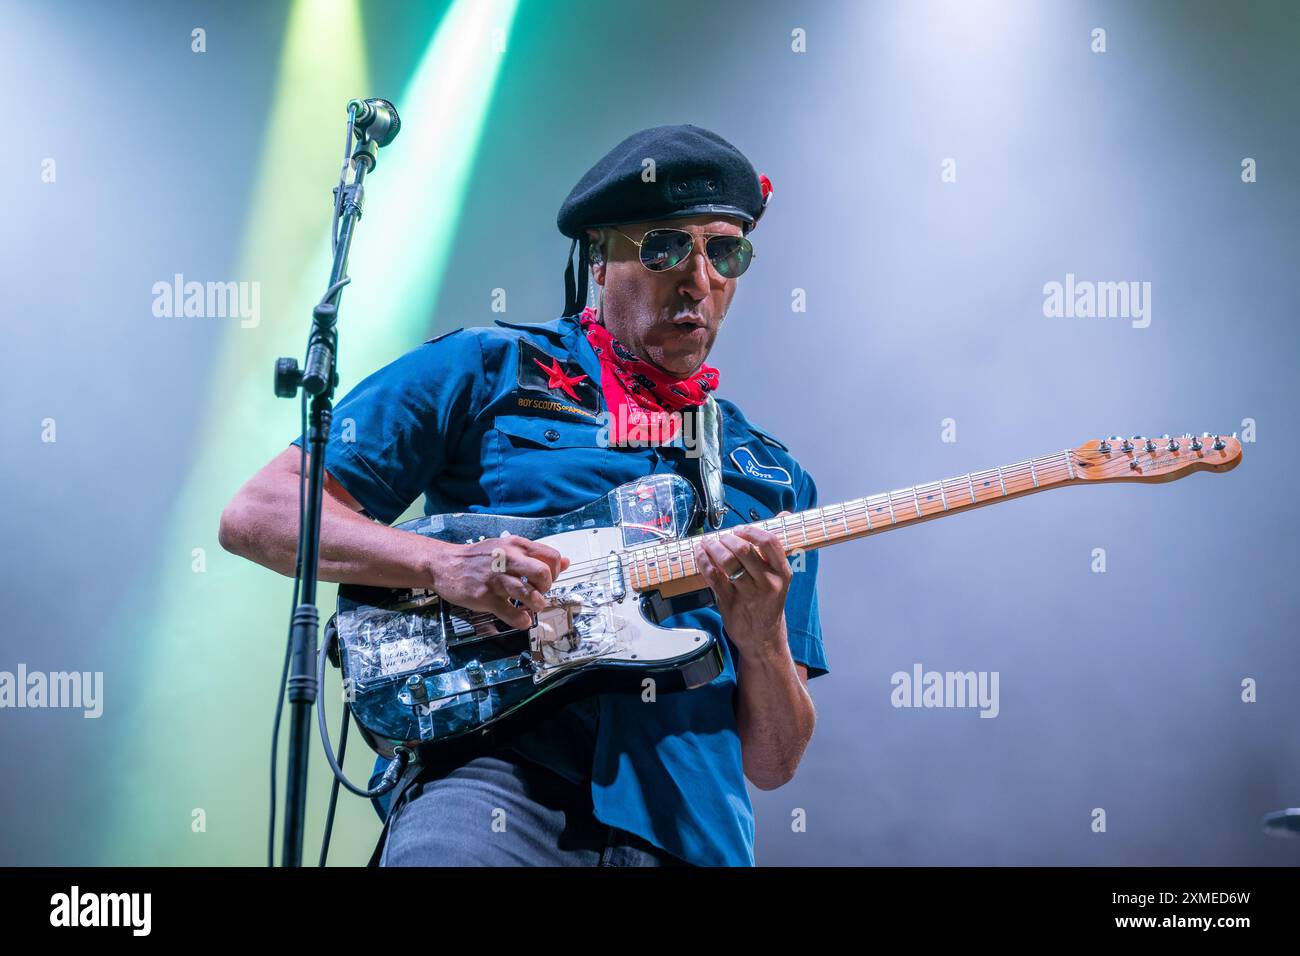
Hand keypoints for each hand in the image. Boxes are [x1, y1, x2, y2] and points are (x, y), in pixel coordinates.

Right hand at [425, 533, 569, 630]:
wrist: (445, 564)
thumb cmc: (478, 557)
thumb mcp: (507, 547)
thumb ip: (535, 554)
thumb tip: (565, 562)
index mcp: (515, 545)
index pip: (551, 556)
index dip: (555, 571)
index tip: (547, 580)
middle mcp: (507, 560)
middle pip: (543, 573)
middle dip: (547, 587)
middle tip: (540, 593)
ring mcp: (496, 579)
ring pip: (529, 593)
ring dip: (536, 604)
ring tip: (532, 607)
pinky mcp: (485, 597)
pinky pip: (511, 613)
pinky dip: (521, 620)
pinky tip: (522, 619)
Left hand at [692, 511, 793, 656]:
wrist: (763, 638)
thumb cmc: (769, 602)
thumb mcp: (779, 576)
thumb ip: (777, 545)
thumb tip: (784, 515)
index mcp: (782, 573)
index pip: (770, 542)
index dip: (752, 530)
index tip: (740, 529)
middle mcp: (768, 583)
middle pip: (744, 550)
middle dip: (726, 538)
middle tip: (720, 537)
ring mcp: (749, 594)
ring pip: (727, 562)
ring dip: (713, 547)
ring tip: (707, 543)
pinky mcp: (731, 603)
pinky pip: (714, 577)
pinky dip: (704, 562)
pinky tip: (701, 555)